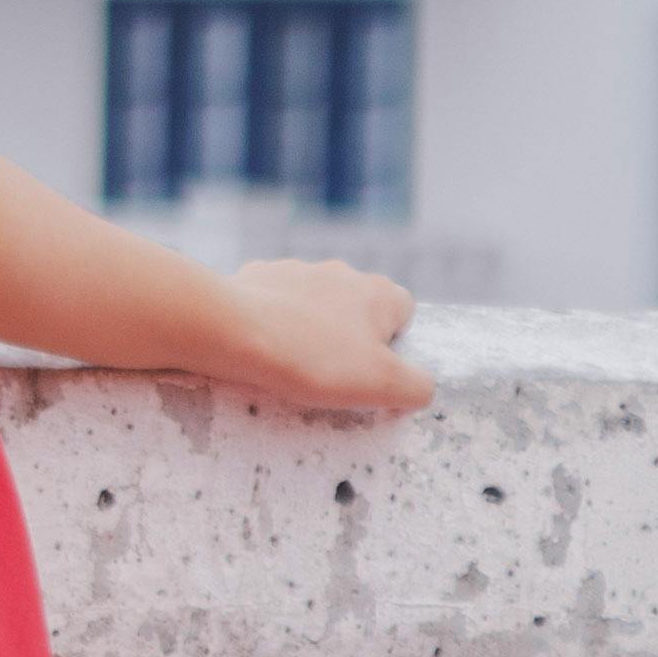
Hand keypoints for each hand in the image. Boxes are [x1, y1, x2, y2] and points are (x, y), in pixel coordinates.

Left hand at [204, 256, 432, 419]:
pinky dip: (272, 320)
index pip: (403, 314)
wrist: (235, 332)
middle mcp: (342, 271)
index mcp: (379, 292)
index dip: (390, 348)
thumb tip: (421, 386)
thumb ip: (417, 386)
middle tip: (328, 374)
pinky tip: (259, 346)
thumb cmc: (316, 360)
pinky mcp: (258, 276)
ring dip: (310, 328)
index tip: (367, 374)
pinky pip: (274, 301)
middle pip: (358, 309)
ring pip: (315, 303)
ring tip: (291, 363)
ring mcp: (298, 270)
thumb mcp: (383, 385)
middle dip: (348, 338)